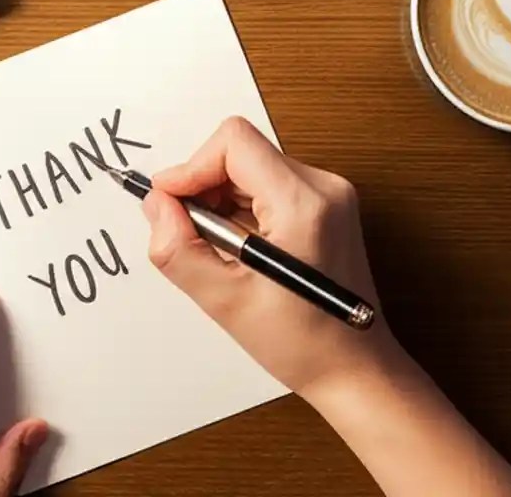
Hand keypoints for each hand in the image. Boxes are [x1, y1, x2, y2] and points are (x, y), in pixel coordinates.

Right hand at [143, 116, 392, 396]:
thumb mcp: (223, 301)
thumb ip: (178, 248)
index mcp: (303, 204)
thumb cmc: (303, 343)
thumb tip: (156, 205)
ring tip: (221, 253)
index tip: (169, 202)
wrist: (353, 368)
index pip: (234, 143)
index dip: (191, 168)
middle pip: (241, 153)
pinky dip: (242, 209)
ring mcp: (330, 194)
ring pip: (251, 168)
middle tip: (191, 237)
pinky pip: (269, 185)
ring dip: (222, 201)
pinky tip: (242, 251)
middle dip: (205, 188)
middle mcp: (324, 188)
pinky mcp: (327, 206)